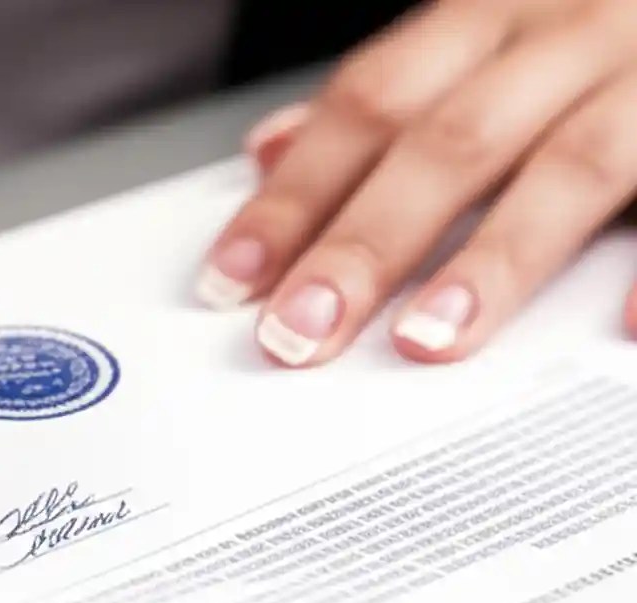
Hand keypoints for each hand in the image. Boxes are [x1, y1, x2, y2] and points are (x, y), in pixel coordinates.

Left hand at [200, 0, 636, 365]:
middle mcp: (567, 33)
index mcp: (491, 15)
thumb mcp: (483, 33)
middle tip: (301, 332)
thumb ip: (386, 97)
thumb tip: (269, 152)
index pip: (367, 104)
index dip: (295, 193)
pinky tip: (620, 329)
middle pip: (448, 141)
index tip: (234, 276)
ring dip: (491, 260)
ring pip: (570, 165)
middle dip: (365, 243)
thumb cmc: (587, 24)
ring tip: (425, 340)